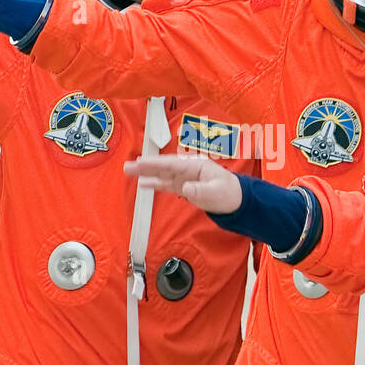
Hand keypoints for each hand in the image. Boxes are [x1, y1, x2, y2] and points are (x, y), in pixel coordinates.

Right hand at [124, 154, 242, 213]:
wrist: (236, 201)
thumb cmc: (229, 193)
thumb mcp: (216, 192)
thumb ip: (200, 190)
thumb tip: (185, 188)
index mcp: (195, 166)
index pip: (171, 164)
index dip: (155, 164)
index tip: (141, 162)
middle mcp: (188, 169)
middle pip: (163, 167)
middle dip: (145, 166)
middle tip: (127, 166)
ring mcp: (185, 178)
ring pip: (162, 174)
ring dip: (146, 174)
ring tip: (129, 171)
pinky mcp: (184, 187)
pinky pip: (166, 184)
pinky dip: (155, 184)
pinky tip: (143, 184)